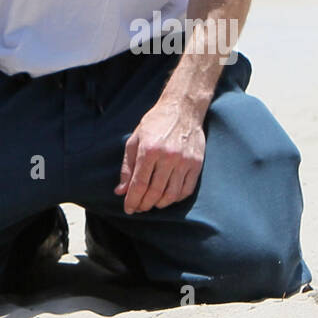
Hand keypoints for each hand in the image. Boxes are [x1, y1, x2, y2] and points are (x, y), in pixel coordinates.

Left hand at [115, 99, 205, 214]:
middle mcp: (168, 157)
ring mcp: (184, 161)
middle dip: (144, 204)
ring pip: (171, 194)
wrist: (182, 109)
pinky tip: (167, 198)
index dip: (132, 199)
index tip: (128, 209)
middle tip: (138, 208)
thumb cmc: (155, 123)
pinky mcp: (196, 164)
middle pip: (154, 191)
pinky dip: (175, 199)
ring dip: (159, 204)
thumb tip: (120, 190)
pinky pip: (186, 190)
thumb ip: (127, 166)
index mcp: (149, 149)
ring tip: (151, 204)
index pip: (139, 183)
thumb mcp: (135, 140)